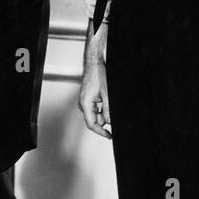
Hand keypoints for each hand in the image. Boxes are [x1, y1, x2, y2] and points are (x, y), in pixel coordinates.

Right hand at [78, 24, 110, 138]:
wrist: (95, 62)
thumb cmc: (99, 74)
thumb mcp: (107, 94)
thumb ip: (108, 109)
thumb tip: (109, 122)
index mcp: (85, 103)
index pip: (91, 124)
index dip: (101, 132)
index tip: (109, 136)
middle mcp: (83, 103)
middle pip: (93, 120)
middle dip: (104, 123)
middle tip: (114, 125)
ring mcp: (86, 100)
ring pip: (96, 114)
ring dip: (104, 115)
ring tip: (111, 109)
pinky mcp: (89, 97)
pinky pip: (96, 108)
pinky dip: (103, 109)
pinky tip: (109, 106)